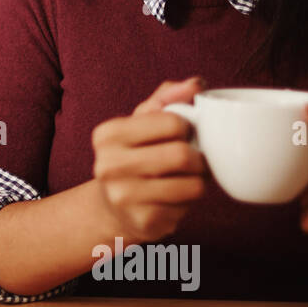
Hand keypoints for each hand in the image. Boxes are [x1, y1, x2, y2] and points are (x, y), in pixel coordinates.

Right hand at [91, 77, 207, 242]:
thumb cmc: (133, 155)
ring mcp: (123, 197)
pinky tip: (175, 199)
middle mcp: (108, 165)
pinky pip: (188, 209)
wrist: (112, 206)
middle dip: (199, 158)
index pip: (173, 122)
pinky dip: (189, 203)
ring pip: (192, 185)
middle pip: (182, 155)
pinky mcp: (142, 223)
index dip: (188, 128)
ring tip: (188, 179)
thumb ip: (167, 98)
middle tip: (195, 160)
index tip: (182, 135)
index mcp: (108, 134)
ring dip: (199, 182)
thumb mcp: (141, 122)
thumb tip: (196, 83)